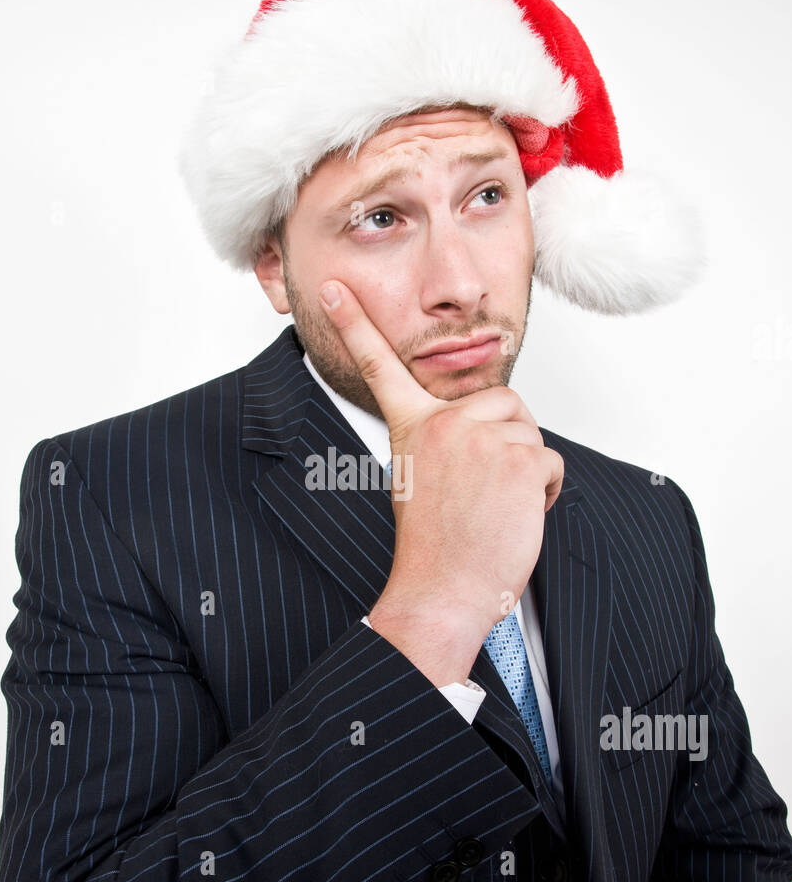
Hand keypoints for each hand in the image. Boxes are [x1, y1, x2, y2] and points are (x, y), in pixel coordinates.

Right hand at [318, 281, 563, 651]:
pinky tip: (513, 519)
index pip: (378, 368)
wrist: (442, 593)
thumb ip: (445, 442)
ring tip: (495, 510)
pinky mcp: (517, 457)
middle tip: (484, 493)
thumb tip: (483, 421)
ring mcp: (480, 438)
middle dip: (509, 442)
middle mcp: (442, 425)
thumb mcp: (423, 481)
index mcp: (412, 429)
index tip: (332, 288)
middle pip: (503, 402)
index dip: (353, 324)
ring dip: (526, 472)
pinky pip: (549, 461)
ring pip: (529, 432)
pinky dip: (544, 492)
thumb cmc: (437, 548)